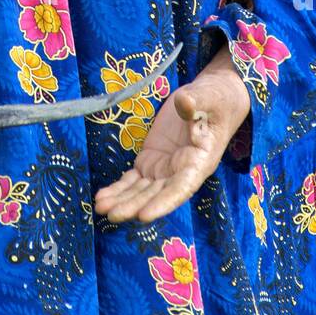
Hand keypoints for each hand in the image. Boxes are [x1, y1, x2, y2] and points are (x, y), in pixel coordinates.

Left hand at [93, 44, 250, 223]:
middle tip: (110, 214)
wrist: (211, 99)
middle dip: (133, 205)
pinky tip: (102, 196)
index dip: (162, 203)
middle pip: (155, 194)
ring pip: (141, 190)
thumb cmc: (216, 100)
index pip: (180, 188)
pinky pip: (133, 179)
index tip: (144, 216)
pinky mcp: (151, 160)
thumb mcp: (209, 98)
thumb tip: (185, 102)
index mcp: (199, 163)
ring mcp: (164, 168)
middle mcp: (180, 172)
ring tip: (99, 207)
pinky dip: (119, 187)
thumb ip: (196, 102)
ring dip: (121, 200)